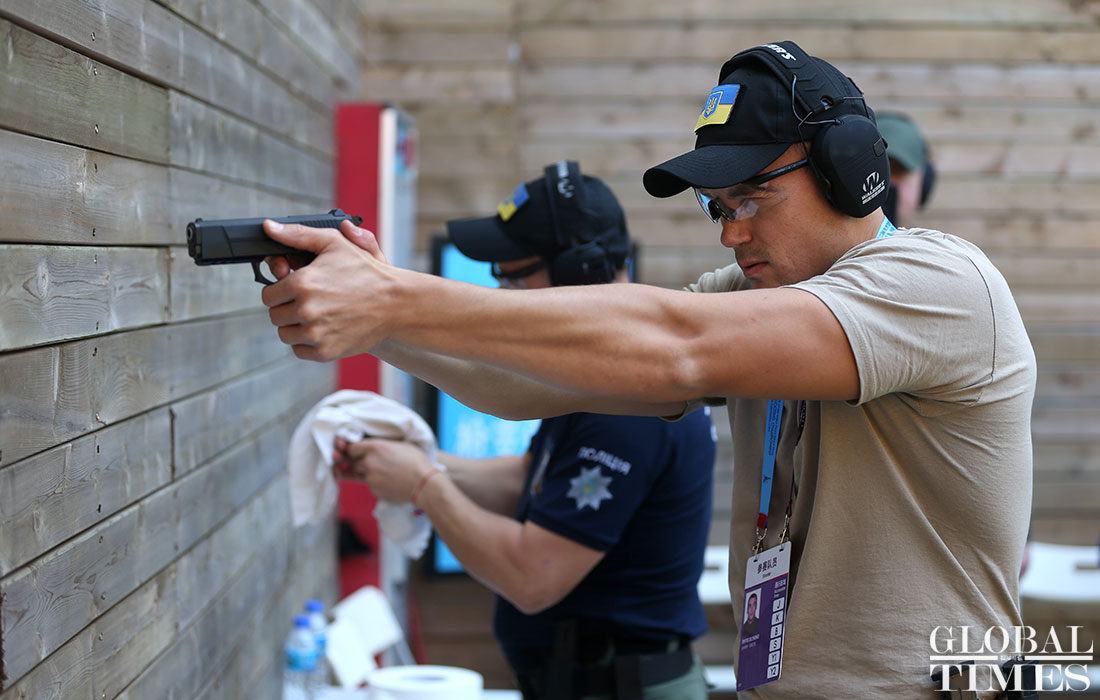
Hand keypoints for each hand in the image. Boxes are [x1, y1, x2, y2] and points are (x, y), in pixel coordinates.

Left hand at [260, 219, 398, 360]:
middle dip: (288, 308)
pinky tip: (324, 328)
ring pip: (285, 335)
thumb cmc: (366, 272)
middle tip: (309, 301)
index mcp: (302, 283)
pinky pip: (299, 350)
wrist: (396, 303)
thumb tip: (269, 227)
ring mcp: (315, 333)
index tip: (295, 289)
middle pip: (275, 315)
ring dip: (296, 326)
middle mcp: (306, 309)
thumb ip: (297, 234)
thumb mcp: (334, 243)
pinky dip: (308, 342)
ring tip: (318, 315)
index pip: (268, 294)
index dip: (281, 290)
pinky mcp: (325, 351)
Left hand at [334, 437, 435, 502]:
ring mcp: (370, 478)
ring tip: (385, 473)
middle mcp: (369, 462)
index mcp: (375, 447)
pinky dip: (376, 483)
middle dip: (360, 462)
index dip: (355, 450)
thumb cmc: (416, 462)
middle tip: (375, 463)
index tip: (359, 452)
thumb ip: (382, 445)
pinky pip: (369, 485)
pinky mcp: (374, 490)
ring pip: (360, 474)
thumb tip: (372, 446)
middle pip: (353, 462)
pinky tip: (389, 481)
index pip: (352, 448)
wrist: (424, 484)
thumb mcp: (400, 444)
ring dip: (367, 473)